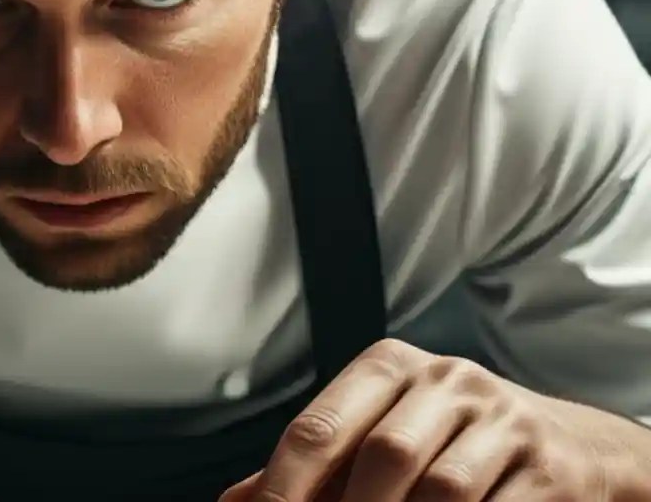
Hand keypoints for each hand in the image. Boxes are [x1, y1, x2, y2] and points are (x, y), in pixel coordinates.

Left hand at [220, 339, 650, 500]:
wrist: (571, 446)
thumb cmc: (446, 442)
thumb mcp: (376, 435)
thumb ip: (312, 470)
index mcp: (388, 367)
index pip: (320, 426)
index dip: (286, 485)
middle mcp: (447, 380)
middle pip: (383, 455)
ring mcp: (504, 420)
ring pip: (443, 489)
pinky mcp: (550, 466)